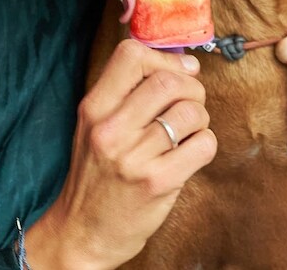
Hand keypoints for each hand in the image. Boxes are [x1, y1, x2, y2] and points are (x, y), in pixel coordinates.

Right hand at [24, 40, 216, 268]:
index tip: (180, 71)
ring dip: (200, 118)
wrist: (82, 231)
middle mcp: (110, 129)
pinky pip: (203, 145)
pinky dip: (205, 144)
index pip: (131, 55)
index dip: (165, 58)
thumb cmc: (95, 175)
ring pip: (191, 112)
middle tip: (190, 105)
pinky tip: (190, 153)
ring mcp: (134, 157)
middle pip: (168, 81)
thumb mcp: (94, 127)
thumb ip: (126, 94)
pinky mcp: (158, 182)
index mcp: (93, 108)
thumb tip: (185, 64)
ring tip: (188, 132)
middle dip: (192, 89)